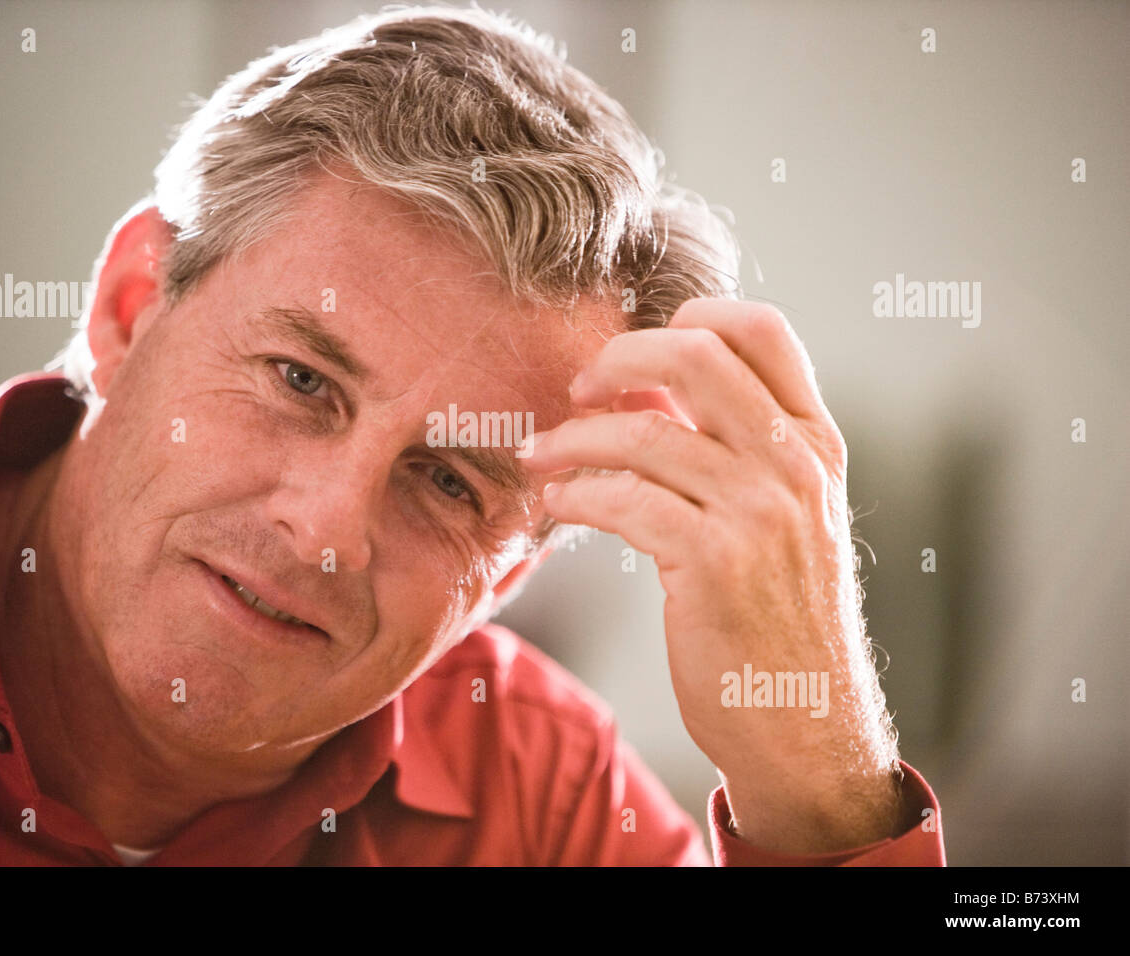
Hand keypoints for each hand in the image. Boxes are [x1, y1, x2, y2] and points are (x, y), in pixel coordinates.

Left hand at [523, 298, 904, 853]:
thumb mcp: (787, 517)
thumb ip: (742, 449)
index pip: (762, 329)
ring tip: (541, 454)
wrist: (806, 721)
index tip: (638, 352)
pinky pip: (622, 499)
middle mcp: (794, 465)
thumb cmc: (780, 616)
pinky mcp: (714, 564)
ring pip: (644, 430)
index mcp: (814, 443)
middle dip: (617, 357)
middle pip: (696, 355)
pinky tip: (557, 503)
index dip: (689, 317)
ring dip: (573, 436)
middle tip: (578, 387)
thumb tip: (655, 384)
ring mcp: (759, 512)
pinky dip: (575, 493)